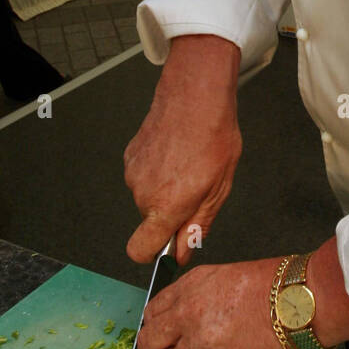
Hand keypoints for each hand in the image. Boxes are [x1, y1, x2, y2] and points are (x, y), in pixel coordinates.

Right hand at [124, 35, 241, 265]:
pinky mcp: (130, 155)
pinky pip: (143, 175)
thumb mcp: (219, 188)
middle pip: (150, 221)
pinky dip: (157, 170)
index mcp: (165, 206)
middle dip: (170, 212)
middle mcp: (142, 193)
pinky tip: (176, 152)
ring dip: (165, 188)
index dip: (154, 254)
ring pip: (147, 196)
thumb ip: (197, 225)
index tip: (170, 245)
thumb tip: (182, 252)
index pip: (140, 250)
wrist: (195, 95)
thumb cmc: (213, 136)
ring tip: (188, 164)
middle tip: (196, 187)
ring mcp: (133, 172)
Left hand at [138, 257, 296, 348]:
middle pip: (151, 343)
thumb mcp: (227, 277)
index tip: (158, 343)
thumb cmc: (276, 286)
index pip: (153, 312)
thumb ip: (200, 298)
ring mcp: (204, 340)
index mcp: (191, 286)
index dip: (153, 332)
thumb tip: (187, 322)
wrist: (304, 299)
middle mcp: (190, 311)